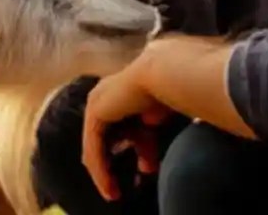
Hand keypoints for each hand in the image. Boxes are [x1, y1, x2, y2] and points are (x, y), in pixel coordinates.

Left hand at [82, 65, 171, 201]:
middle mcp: (106, 95)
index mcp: (123, 92)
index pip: (125, 126)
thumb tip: (149, 152)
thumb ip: (152, 132)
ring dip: (103, 171)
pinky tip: (107, 184)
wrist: (167, 74)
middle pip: (107, 137)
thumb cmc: (174, 88)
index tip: (148, 168)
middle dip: (113, 163)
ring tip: (112, 193)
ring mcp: (98, 103)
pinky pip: (93, 147)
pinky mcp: (95, 113)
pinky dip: (99, 167)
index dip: (139, 148)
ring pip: (96, 145)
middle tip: (119, 188)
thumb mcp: (160, 118)